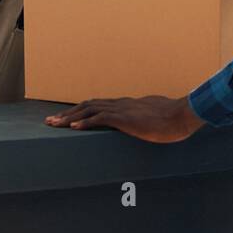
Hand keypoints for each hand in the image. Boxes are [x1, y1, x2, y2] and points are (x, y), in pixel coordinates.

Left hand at [45, 95, 205, 142]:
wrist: (182, 115)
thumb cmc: (173, 119)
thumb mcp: (156, 120)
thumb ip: (147, 122)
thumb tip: (146, 127)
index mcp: (125, 105)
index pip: (97, 105)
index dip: (80, 111)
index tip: (66, 118)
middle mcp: (120, 104)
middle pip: (86, 105)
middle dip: (67, 113)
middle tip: (50, 121)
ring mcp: (121, 110)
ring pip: (88, 110)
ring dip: (69, 117)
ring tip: (54, 124)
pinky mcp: (124, 118)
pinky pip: (99, 118)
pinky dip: (84, 122)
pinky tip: (72, 128)